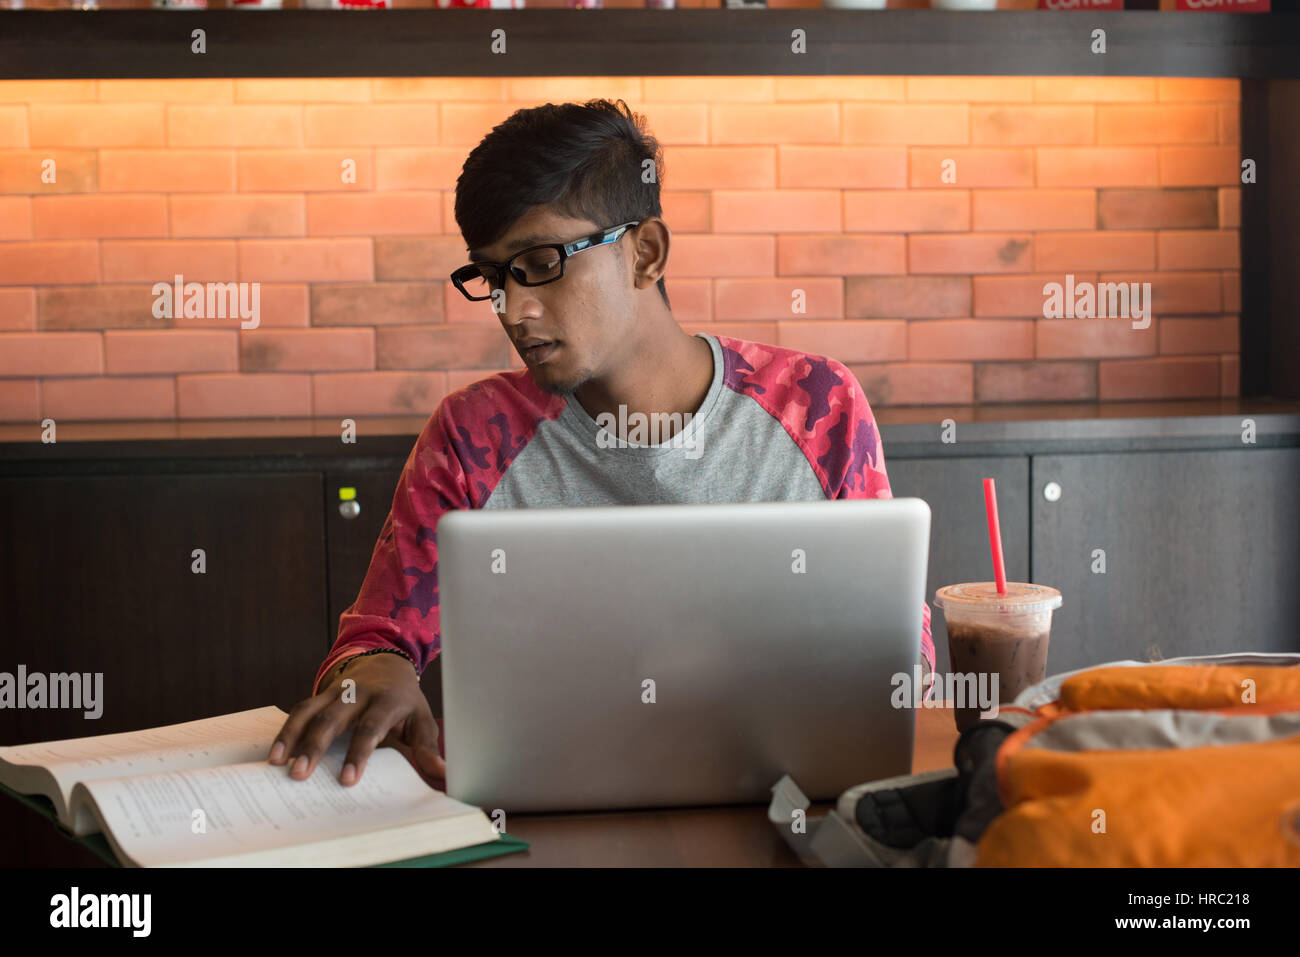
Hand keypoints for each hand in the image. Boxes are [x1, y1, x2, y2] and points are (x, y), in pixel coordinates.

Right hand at [268, 652, 445, 787]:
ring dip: (292, 737)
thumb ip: (428, 749)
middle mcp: (359, 694)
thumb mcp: (422, 721)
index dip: (359, 753)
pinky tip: (275, 755)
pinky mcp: (321, 694)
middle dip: (315, 747)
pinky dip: (286, 731)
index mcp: (387, 702)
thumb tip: (444, 774)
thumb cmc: (406, 701)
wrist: (388, 662)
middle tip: (300, 775)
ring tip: (278, 765)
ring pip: (310, 712)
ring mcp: (336, 692)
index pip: (371, 728)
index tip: (348, 779)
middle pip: (333, 719)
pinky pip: (300, 710)